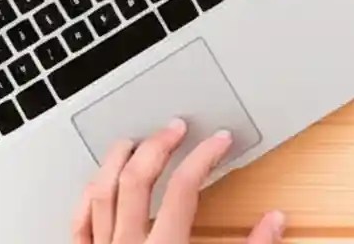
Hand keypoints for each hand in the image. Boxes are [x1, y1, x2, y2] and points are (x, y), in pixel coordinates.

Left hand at [72, 119, 284, 243]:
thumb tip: (274, 221)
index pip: (185, 189)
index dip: (205, 157)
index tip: (221, 141)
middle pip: (139, 181)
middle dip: (159, 146)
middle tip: (178, 128)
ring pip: (101, 194)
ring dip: (117, 160)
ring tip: (134, 140)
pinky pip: (79, 224)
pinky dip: (88, 197)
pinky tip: (99, 182)